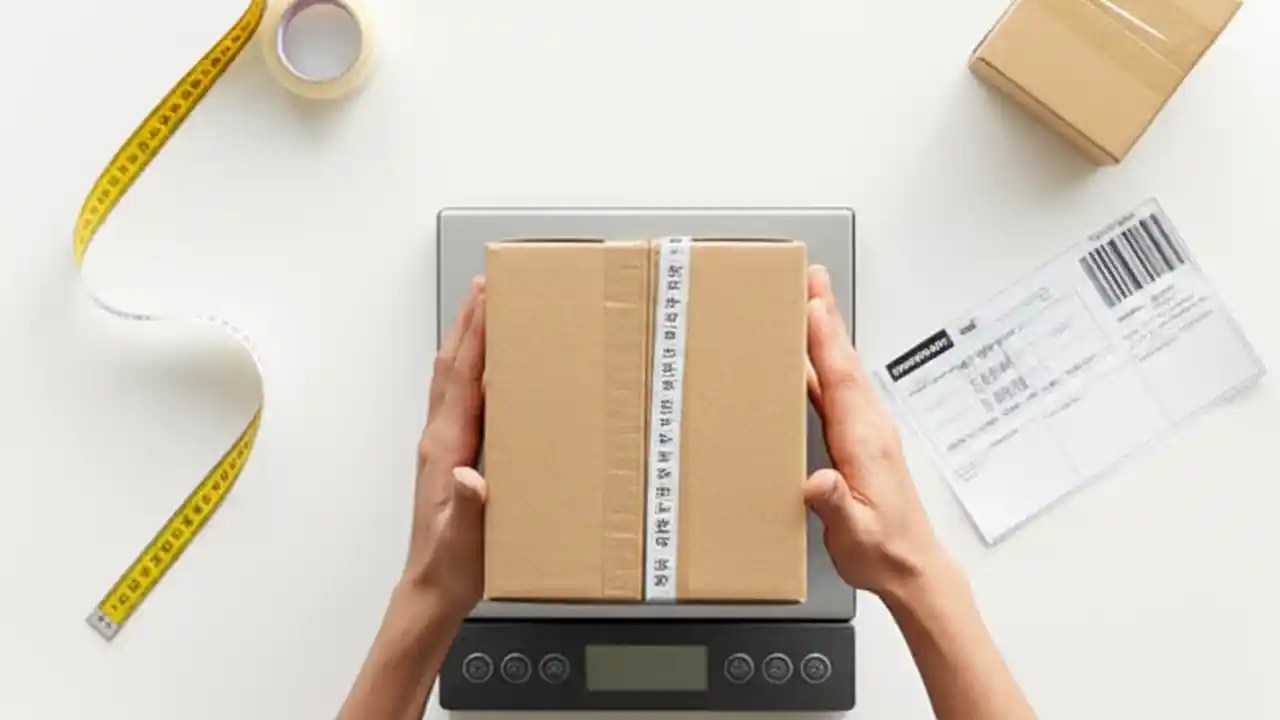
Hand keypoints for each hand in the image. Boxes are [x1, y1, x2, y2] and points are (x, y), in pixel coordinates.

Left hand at [403, 277, 487, 618]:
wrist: (432, 589)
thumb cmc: (452, 566)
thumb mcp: (466, 541)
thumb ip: (470, 509)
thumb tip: (470, 473)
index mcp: (444, 449)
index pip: (461, 379)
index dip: (475, 336)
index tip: (487, 298)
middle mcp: (438, 439)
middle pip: (452, 365)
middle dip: (468, 321)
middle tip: (486, 284)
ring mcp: (441, 445)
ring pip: (452, 377)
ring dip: (466, 339)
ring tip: (483, 309)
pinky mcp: (450, 454)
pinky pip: (458, 398)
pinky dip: (470, 368)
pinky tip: (485, 367)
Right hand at [803, 266, 948, 598]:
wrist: (912, 567)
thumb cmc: (883, 551)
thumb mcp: (855, 532)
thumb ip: (835, 504)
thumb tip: (817, 481)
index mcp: (865, 441)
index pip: (841, 380)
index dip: (824, 341)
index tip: (812, 303)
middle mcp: (869, 427)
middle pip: (843, 360)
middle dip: (826, 317)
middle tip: (813, 278)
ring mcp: (867, 430)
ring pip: (841, 370)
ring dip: (826, 333)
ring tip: (810, 301)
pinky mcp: (861, 439)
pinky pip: (838, 390)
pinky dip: (823, 364)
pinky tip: (808, 359)